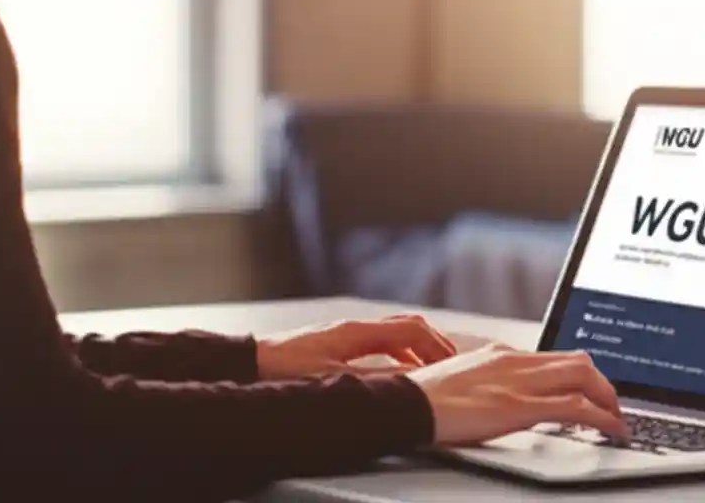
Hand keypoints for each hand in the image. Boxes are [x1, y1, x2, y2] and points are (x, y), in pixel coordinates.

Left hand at [256, 314, 458, 379]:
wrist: (249, 362)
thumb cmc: (286, 371)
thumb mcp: (334, 379)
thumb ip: (374, 378)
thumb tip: (411, 379)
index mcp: (356, 331)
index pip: (410, 328)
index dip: (437, 345)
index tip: (454, 364)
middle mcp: (353, 327)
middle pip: (405, 325)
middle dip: (433, 343)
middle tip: (452, 364)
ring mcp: (344, 333)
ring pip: (392, 333)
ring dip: (416, 348)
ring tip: (432, 369)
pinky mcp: (334, 344)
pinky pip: (377, 343)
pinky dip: (398, 353)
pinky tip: (399, 373)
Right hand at [407, 344, 628, 445]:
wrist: (404, 404)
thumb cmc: (423, 400)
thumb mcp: (459, 383)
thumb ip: (485, 385)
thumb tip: (498, 399)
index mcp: (499, 354)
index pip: (553, 356)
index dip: (580, 374)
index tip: (590, 391)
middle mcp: (514, 360)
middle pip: (577, 360)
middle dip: (602, 384)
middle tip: (610, 407)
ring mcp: (518, 381)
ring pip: (584, 376)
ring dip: (608, 399)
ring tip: (616, 421)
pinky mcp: (519, 406)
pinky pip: (576, 408)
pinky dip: (602, 418)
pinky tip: (612, 431)